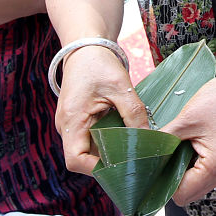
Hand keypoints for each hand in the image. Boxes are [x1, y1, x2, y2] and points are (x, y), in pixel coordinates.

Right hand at [55, 45, 148, 174]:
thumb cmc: (99, 63)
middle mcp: (67, 126)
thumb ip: (134, 113)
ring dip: (108, 151)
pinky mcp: (79, 120)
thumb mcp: (120, 86)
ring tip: (133, 151)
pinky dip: (107, 141)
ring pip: (89, 149)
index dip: (96, 168)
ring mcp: (72, 124)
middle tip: (133, 162)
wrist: (86, 47)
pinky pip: (91, 138)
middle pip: (83, 158)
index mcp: (71, 120)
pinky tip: (125, 137)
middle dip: (107, 162)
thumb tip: (148, 137)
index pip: (76, 160)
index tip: (121, 166)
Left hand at [167, 64, 215, 204]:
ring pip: (198, 184)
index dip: (164, 182)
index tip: (156, 163)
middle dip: (174, 177)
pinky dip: (196, 164)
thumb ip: (163, 140)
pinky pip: (208, 173)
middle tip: (168, 152)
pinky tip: (194, 143)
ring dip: (185, 170)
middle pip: (189, 193)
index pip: (181, 194)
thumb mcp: (186, 118)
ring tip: (183, 145)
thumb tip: (143, 153)